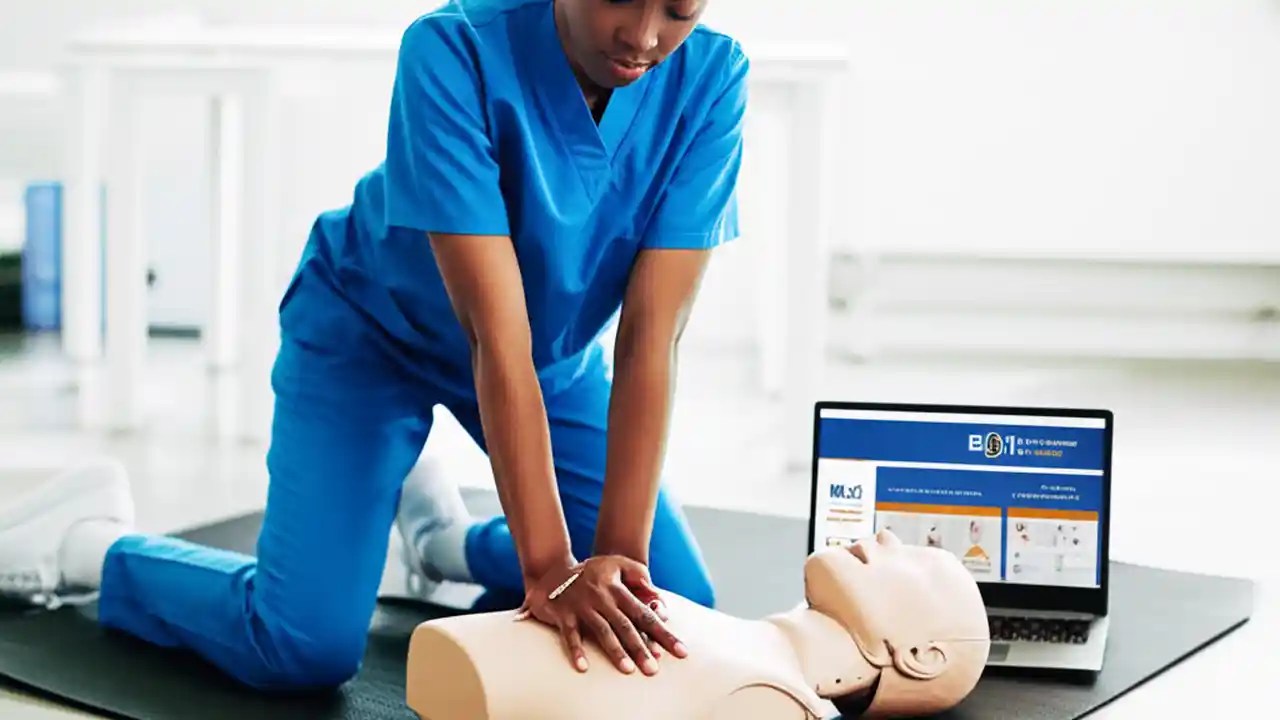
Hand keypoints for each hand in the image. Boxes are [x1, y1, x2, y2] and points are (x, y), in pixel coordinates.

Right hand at [515, 555, 687, 674]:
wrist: (553, 569)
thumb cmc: (593, 571)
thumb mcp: (618, 564)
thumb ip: (640, 577)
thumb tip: (659, 602)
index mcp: (618, 589)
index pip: (646, 614)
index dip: (664, 633)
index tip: (681, 652)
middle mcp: (602, 598)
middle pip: (626, 626)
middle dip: (641, 648)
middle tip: (653, 670)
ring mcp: (582, 606)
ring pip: (602, 631)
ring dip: (615, 651)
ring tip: (628, 670)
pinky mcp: (564, 614)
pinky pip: (570, 634)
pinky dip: (576, 650)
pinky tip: (583, 667)